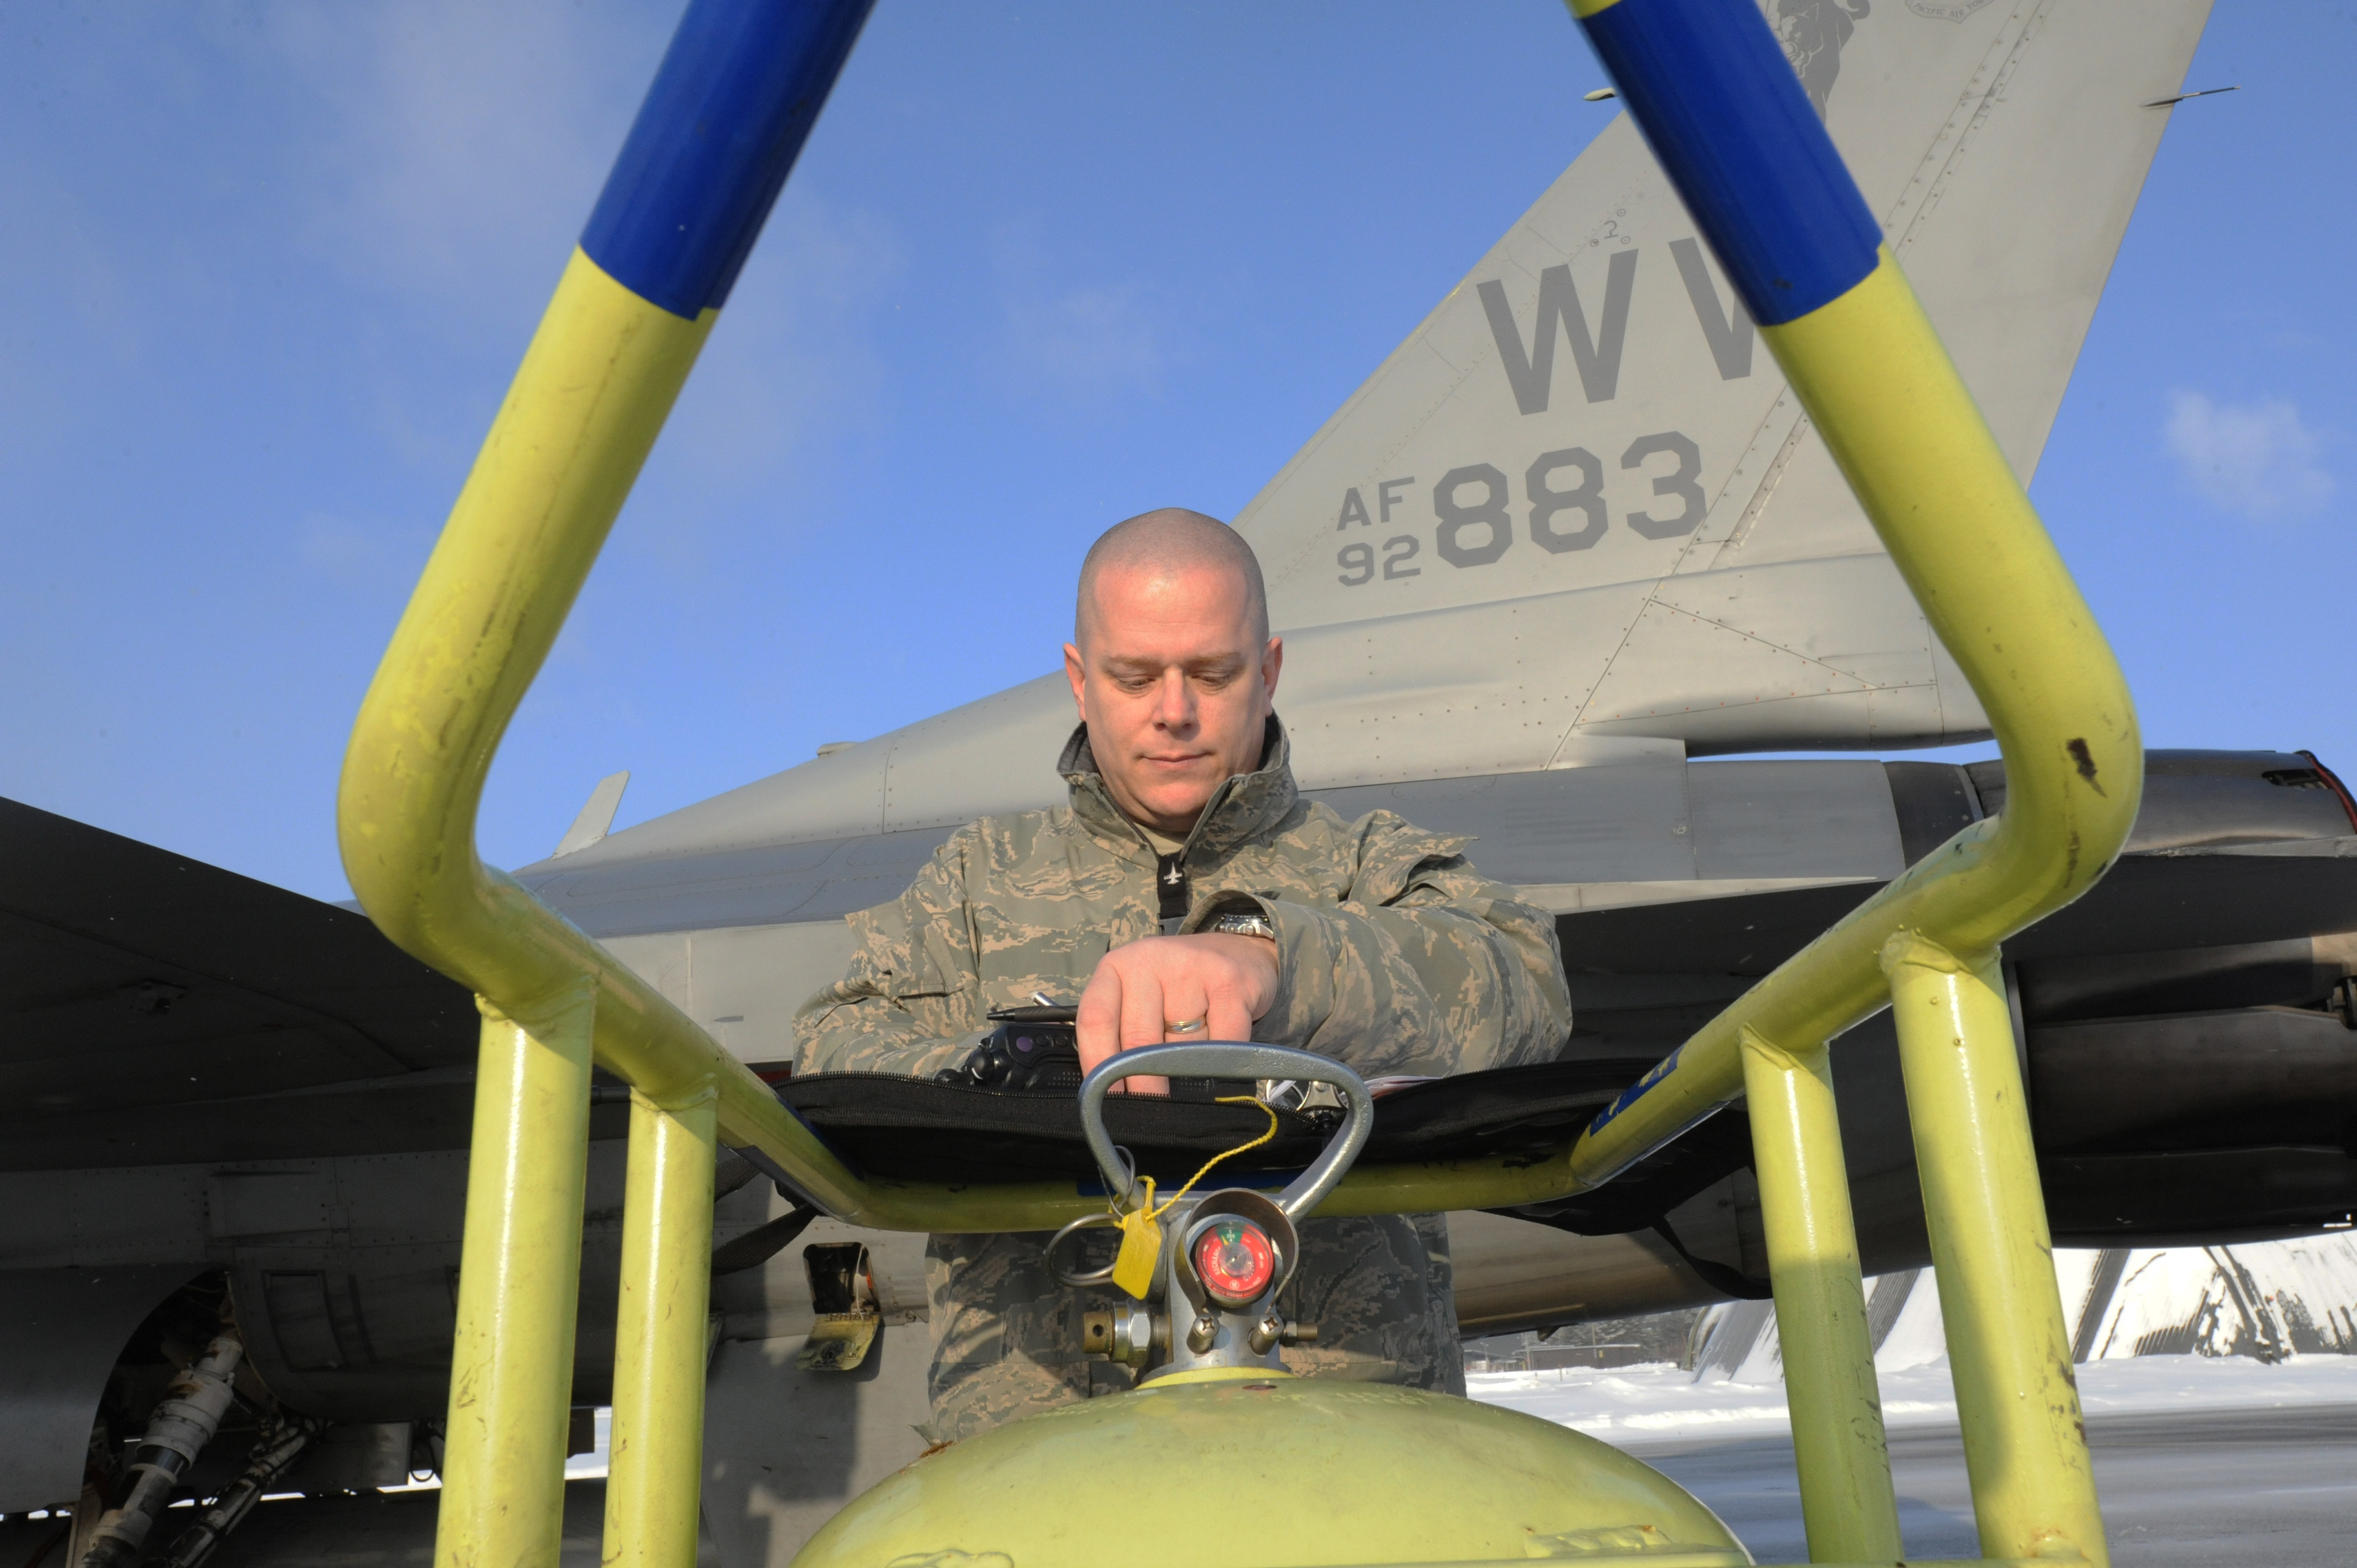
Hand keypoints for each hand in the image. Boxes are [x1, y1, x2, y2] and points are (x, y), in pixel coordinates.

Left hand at [1076, 932, 1279, 1095]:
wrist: (1240, 951)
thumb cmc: (1179, 987)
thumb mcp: (1140, 999)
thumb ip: (1121, 1035)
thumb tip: (1114, 1095)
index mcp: (1116, 968)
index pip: (1095, 1021)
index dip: (1098, 1065)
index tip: (1108, 1103)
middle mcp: (1148, 961)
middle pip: (1138, 1039)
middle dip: (1144, 1086)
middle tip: (1152, 1113)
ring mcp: (1190, 968)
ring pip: (1182, 1046)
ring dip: (1188, 1069)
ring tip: (1195, 1061)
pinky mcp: (1230, 981)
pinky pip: (1222, 1042)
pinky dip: (1223, 1062)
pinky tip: (1223, 1060)